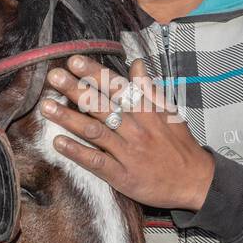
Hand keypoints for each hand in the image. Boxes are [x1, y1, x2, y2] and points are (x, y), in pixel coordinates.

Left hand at [40, 55, 214, 211]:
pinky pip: (96, 162)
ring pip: (94, 131)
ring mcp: (128, 152)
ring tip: (46, 106)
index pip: (116, 87)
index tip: (74, 60)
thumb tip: (135, 63)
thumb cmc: (180, 146)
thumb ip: (149, 88)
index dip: (94, 73)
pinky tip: (58, 142)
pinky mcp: (123, 175)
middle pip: (101, 105)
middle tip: (53, 76)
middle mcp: (135, 129)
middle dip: (75, 89)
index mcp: (146, 111)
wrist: (195, 182)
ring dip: (68, 118)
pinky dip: (77, 152)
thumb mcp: (169, 112)